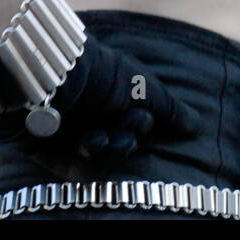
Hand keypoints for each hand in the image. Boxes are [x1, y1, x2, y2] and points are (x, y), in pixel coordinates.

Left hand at [43, 33, 203, 162]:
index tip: (141, 118)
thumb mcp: (139, 84)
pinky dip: (77, 167)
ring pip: (94, 157)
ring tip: (95, 138)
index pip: (134, 122)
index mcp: (112, 93)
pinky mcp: (43, 146)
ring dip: (102, 152)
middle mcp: (91, 111)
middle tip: (121, 133)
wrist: (48, 74)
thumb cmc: (98, 72)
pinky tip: (82, 158)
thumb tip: (196, 125)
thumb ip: (167, 105)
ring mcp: (67, 128)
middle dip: (124, 142)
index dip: (141, 125)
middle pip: (118, 143)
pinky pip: (65, 167)